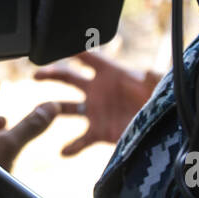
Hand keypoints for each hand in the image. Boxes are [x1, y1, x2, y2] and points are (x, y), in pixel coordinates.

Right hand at [33, 51, 159, 155]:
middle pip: (69, 78)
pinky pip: (81, 140)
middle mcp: (97, 90)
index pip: (89, 58)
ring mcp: (95, 111)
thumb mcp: (158, 85)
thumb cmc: (159, 98)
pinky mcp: (99, 132)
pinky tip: (64, 151)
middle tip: (37, 75)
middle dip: (52, 75)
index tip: (57, 46)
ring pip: (67, 107)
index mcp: (110, 73)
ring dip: (52, 108)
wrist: (161, 124)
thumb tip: (150, 73)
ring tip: (40, 112)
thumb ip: (154, 78)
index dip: (74, 51)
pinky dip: (72, 147)